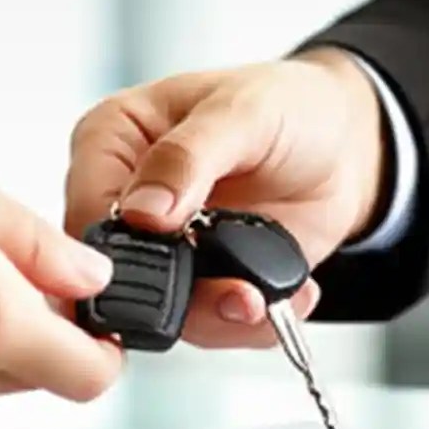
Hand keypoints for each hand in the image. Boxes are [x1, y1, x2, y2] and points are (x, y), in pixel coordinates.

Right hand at [65, 48, 385, 346]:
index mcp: (111, 142)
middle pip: (119, 276)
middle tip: (238, 294)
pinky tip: (288, 296)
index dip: (120, 246)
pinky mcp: (202, 283)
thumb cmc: (288, 105)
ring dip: (222, 314)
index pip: (85, 210)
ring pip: (166, 312)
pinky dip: (252, 322)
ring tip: (267, 296)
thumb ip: (187, 157)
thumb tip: (143, 211)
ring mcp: (164, 249)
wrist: (344, 147)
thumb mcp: (242, 112)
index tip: (174, 249)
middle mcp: (126, 201)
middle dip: (181, 296)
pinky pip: (211, 323)